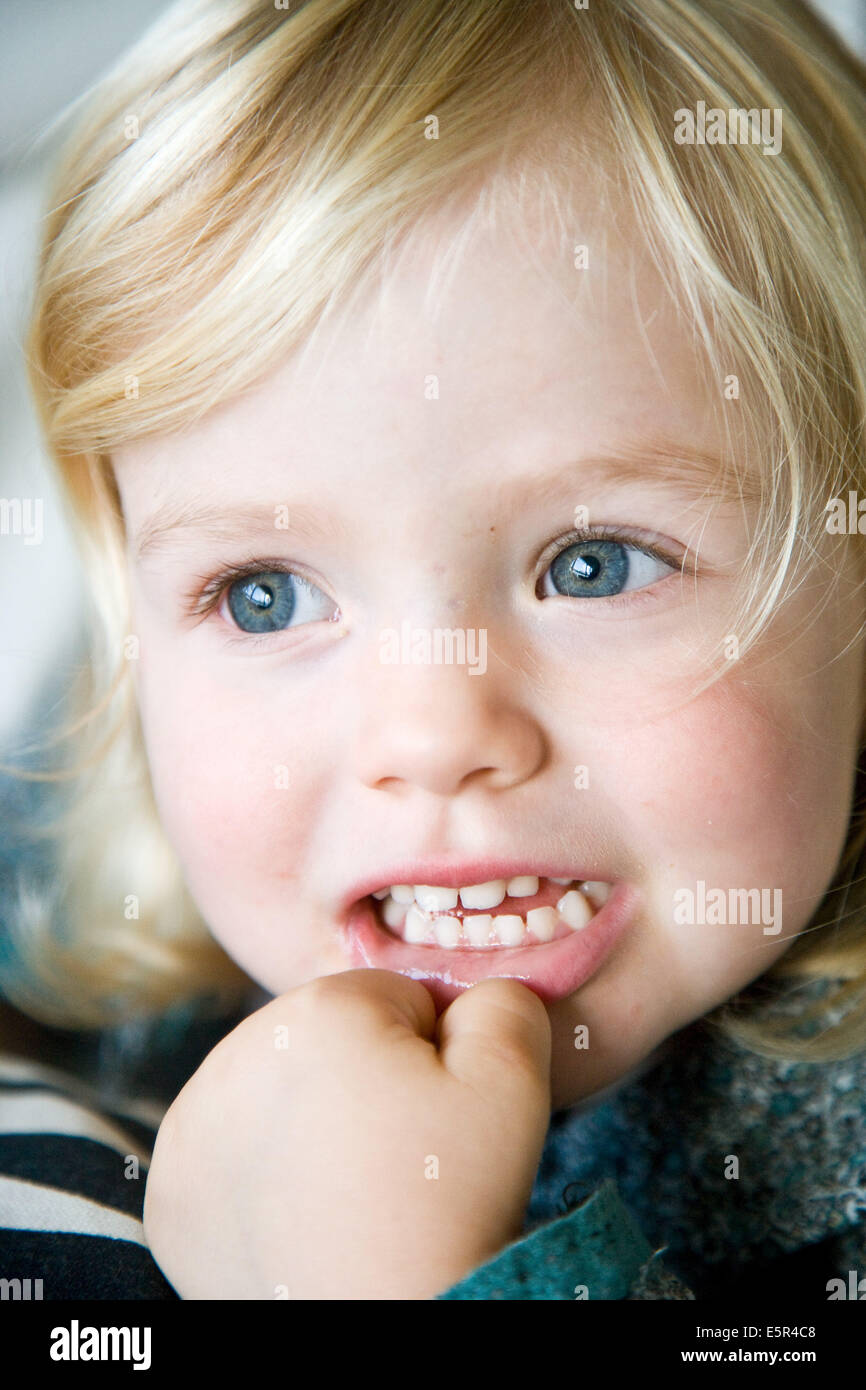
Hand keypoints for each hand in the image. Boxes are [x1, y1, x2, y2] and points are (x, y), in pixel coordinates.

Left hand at [143, 969, 550, 1298]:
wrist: (378, 1332)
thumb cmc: (448, 1204)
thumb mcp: (513, 1081)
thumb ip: (502, 1002)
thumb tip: (476, 992)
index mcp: (320, 1007)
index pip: (395, 1000)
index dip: (434, 1057)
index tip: (436, 1121)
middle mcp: (235, 1050)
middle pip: (330, 1042)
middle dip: (368, 1084)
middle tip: (398, 1164)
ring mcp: (192, 1124)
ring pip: (278, 1092)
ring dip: (314, 1124)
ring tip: (353, 1192)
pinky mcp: (172, 1190)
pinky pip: (233, 1154)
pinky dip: (266, 1177)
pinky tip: (302, 1216)